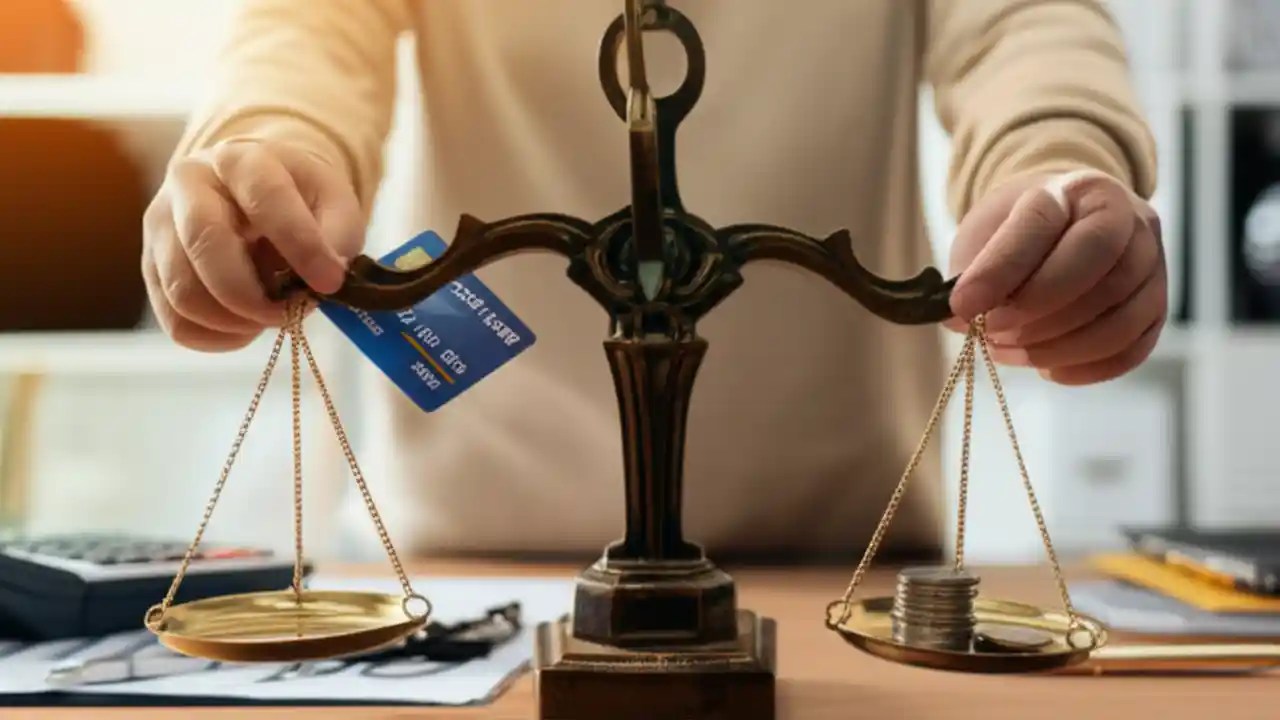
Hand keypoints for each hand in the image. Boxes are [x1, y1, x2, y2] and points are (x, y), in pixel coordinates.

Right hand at [141, 139, 363, 350]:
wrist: (255, 194)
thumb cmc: (299, 201)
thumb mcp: (333, 203)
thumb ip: (339, 235)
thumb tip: (328, 277)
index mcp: (241, 159)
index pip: (265, 198)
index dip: (301, 245)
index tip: (330, 282)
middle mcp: (188, 184)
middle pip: (205, 245)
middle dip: (252, 295)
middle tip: (289, 313)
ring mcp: (161, 226)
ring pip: (183, 292)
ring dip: (234, 322)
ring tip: (269, 316)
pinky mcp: (152, 268)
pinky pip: (175, 322)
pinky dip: (216, 338)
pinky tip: (245, 328)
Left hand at [947, 170, 1165, 384]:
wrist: (1065, 225)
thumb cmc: (1017, 232)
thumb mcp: (983, 235)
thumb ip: (971, 273)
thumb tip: (961, 322)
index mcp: (1074, 189)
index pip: (1043, 224)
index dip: (1000, 270)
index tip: (961, 305)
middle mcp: (1127, 217)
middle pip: (1096, 268)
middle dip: (1034, 310)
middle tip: (990, 332)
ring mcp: (1153, 262)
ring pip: (1119, 316)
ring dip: (1056, 347)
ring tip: (1009, 351)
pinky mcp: (1157, 306)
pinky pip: (1133, 348)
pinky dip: (1086, 368)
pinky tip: (1047, 368)